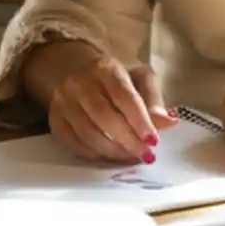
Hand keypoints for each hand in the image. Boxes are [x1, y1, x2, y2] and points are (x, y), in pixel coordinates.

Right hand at [47, 56, 177, 163]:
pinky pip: (74, 143)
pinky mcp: (55, 119)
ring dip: (113, 150)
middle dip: (128, 140)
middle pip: (104, 116)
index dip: (139, 120)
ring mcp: (64, 101)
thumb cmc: (114, 79)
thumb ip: (153, 100)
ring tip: (131, 157)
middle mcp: (81, 83)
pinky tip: (110, 157)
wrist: (72, 70)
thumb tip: (169, 123)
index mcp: (106, 68)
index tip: (154, 140)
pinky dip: (94, 154)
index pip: (123, 96)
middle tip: (146, 155)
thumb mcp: (138, 79)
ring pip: (88, 132)